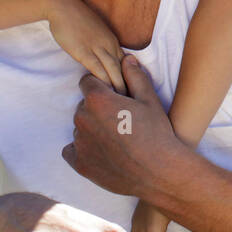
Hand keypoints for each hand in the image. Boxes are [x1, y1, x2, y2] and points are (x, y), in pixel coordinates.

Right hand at [46, 0, 126, 93]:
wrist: (62, 6)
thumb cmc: (76, 19)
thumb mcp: (96, 32)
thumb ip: (102, 45)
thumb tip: (104, 59)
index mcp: (113, 41)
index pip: (126, 63)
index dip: (130, 78)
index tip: (135, 91)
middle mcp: (109, 44)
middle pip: (123, 69)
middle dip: (129, 85)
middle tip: (133, 101)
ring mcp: (97, 47)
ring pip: (113, 70)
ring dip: (118, 86)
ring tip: (123, 101)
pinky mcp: (83, 51)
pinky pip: (96, 68)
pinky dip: (102, 80)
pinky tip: (104, 91)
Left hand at [63, 54, 186, 198]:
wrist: (158, 171)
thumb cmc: (156, 133)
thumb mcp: (149, 100)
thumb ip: (135, 76)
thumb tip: (127, 59)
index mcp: (97, 100)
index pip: (87, 82)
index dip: (102, 87)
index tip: (115, 97)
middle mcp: (82, 119)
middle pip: (83, 106)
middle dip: (97, 109)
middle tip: (120, 120)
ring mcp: (79, 143)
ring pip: (81, 128)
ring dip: (92, 129)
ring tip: (116, 139)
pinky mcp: (79, 164)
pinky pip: (72, 150)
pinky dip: (84, 150)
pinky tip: (104, 152)